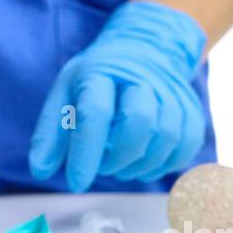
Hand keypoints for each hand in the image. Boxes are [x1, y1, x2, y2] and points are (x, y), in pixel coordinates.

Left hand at [29, 0, 206, 191]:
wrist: (143, 50)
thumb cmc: (98, 79)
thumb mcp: (65, 94)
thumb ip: (51, 132)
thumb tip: (40, 170)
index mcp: (102, 72)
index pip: (96, 113)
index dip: (86, 153)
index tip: (76, 182)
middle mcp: (142, 78)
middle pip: (140, 123)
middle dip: (118, 157)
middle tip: (102, 167)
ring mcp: (171, 92)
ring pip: (167, 137)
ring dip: (140, 165)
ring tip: (119, 166)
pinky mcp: (191, 109)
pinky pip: (187, 146)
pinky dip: (164, 164)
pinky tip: (143, 163)